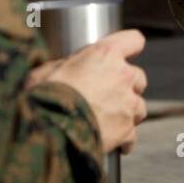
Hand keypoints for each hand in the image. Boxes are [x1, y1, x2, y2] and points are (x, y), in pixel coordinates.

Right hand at [28, 29, 148, 153]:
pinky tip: (111, 143)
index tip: (124, 55)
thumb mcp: (45, 71)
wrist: (50, 131)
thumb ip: (63, 66)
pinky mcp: (127, 130)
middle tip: (109, 94)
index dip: (130, 47)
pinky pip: (131, 135)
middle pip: (138, 76)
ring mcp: (128, 104)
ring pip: (139, 106)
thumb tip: (62, 69)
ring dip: (128, 112)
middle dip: (127, 85)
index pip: (133, 40)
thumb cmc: (44, 96)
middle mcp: (123, 75)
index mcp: (105, 54)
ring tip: (108, 120)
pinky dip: (123, 139)